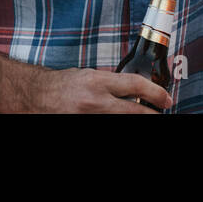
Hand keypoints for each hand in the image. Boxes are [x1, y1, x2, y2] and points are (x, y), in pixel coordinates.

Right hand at [33, 68, 172, 113]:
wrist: (37, 96)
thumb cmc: (61, 85)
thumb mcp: (88, 76)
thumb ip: (110, 84)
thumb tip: (132, 91)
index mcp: (97, 82)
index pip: (134, 84)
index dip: (155, 92)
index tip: (166, 98)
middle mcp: (95, 101)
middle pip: (134, 110)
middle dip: (151, 114)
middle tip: (160, 112)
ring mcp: (89, 117)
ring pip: (123, 120)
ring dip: (134, 118)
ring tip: (141, 114)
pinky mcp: (85, 125)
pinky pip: (107, 125)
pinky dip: (117, 121)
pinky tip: (118, 117)